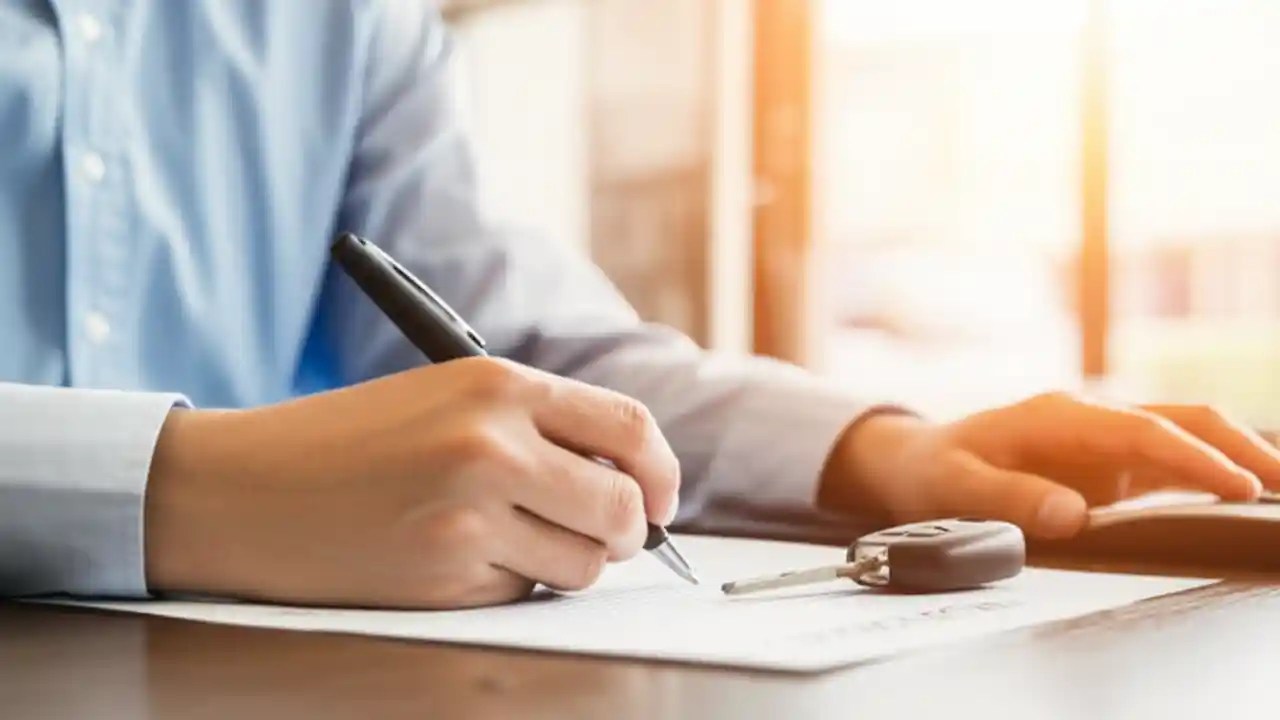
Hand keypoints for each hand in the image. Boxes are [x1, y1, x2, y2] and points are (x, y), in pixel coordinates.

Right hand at [144, 358, 679, 607]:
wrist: (246, 488)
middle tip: (607, 535)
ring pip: (584, 564)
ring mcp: (469, 515)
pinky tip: (459, 558)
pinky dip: (511, 584)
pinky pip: (524, 594)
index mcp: (498, 384)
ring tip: (515, 541)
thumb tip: (630, 484)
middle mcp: (492, 445)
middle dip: (629, 532)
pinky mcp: (445, 577)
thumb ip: (540, 425)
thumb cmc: (349, 439)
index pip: (629, 428)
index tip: (662, 498)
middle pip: (623, 509)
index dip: (661, 471)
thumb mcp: (448, 395)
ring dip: (568, 562)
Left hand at [819, 393, 1279, 538]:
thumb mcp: (953, 488)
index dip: (1193, 458)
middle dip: (1236, 446)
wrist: (914, 461)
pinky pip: (1167, 461)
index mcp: (1057, 417)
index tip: (1236, 486)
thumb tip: (1071, 516)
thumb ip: (1008, 498)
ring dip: (1231, 456)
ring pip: (1182, 434)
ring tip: (1276, 490)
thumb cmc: (932, 473)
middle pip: (1179, 419)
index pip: (1142, 432)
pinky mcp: (1104, 464)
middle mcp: (1088, 420)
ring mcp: (1100, 440)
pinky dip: (1208, 473)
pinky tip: (1237, 494)